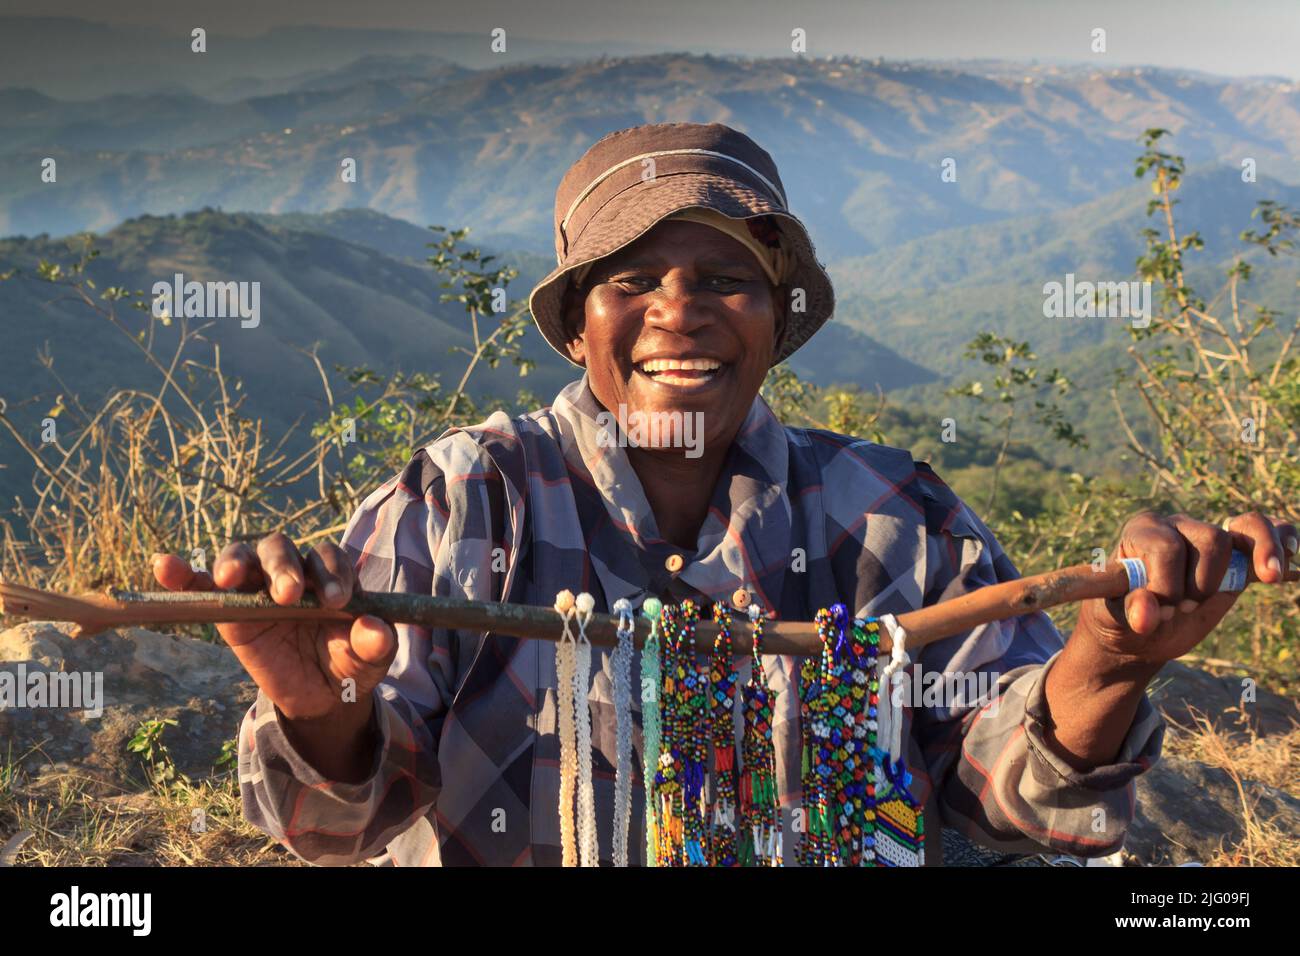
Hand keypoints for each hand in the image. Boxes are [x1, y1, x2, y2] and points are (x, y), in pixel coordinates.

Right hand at [151, 534, 397, 722]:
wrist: (322, 695)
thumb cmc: (348, 665)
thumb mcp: (369, 660)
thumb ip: (376, 644)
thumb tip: (376, 630)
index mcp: (329, 576)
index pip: (328, 558)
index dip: (332, 573)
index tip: (337, 601)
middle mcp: (293, 572)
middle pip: (281, 548)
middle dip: (284, 567)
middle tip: (289, 595)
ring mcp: (257, 587)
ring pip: (244, 555)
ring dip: (236, 561)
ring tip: (231, 577)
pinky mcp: (228, 608)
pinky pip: (201, 584)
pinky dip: (182, 572)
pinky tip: (164, 565)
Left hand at [1077, 510, 1298, 667]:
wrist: (1139, 632)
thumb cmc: (1120, 617)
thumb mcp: (1114, 617)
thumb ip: (1129, 611)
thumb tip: (1148, 615)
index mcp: (1142, 532)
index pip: (1167, 548)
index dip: (1167, 586)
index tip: (1158, 614)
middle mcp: (1177, 526)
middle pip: (1211, 539)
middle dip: (1203, 583)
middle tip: (1183, 609)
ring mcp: (1209, 538)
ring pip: (1246, 527)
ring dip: (1260, 554)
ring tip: (1270, 576)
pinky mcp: (1236, 558)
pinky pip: (1267, 534)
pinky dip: (1281, 539)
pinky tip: (1292, 553)